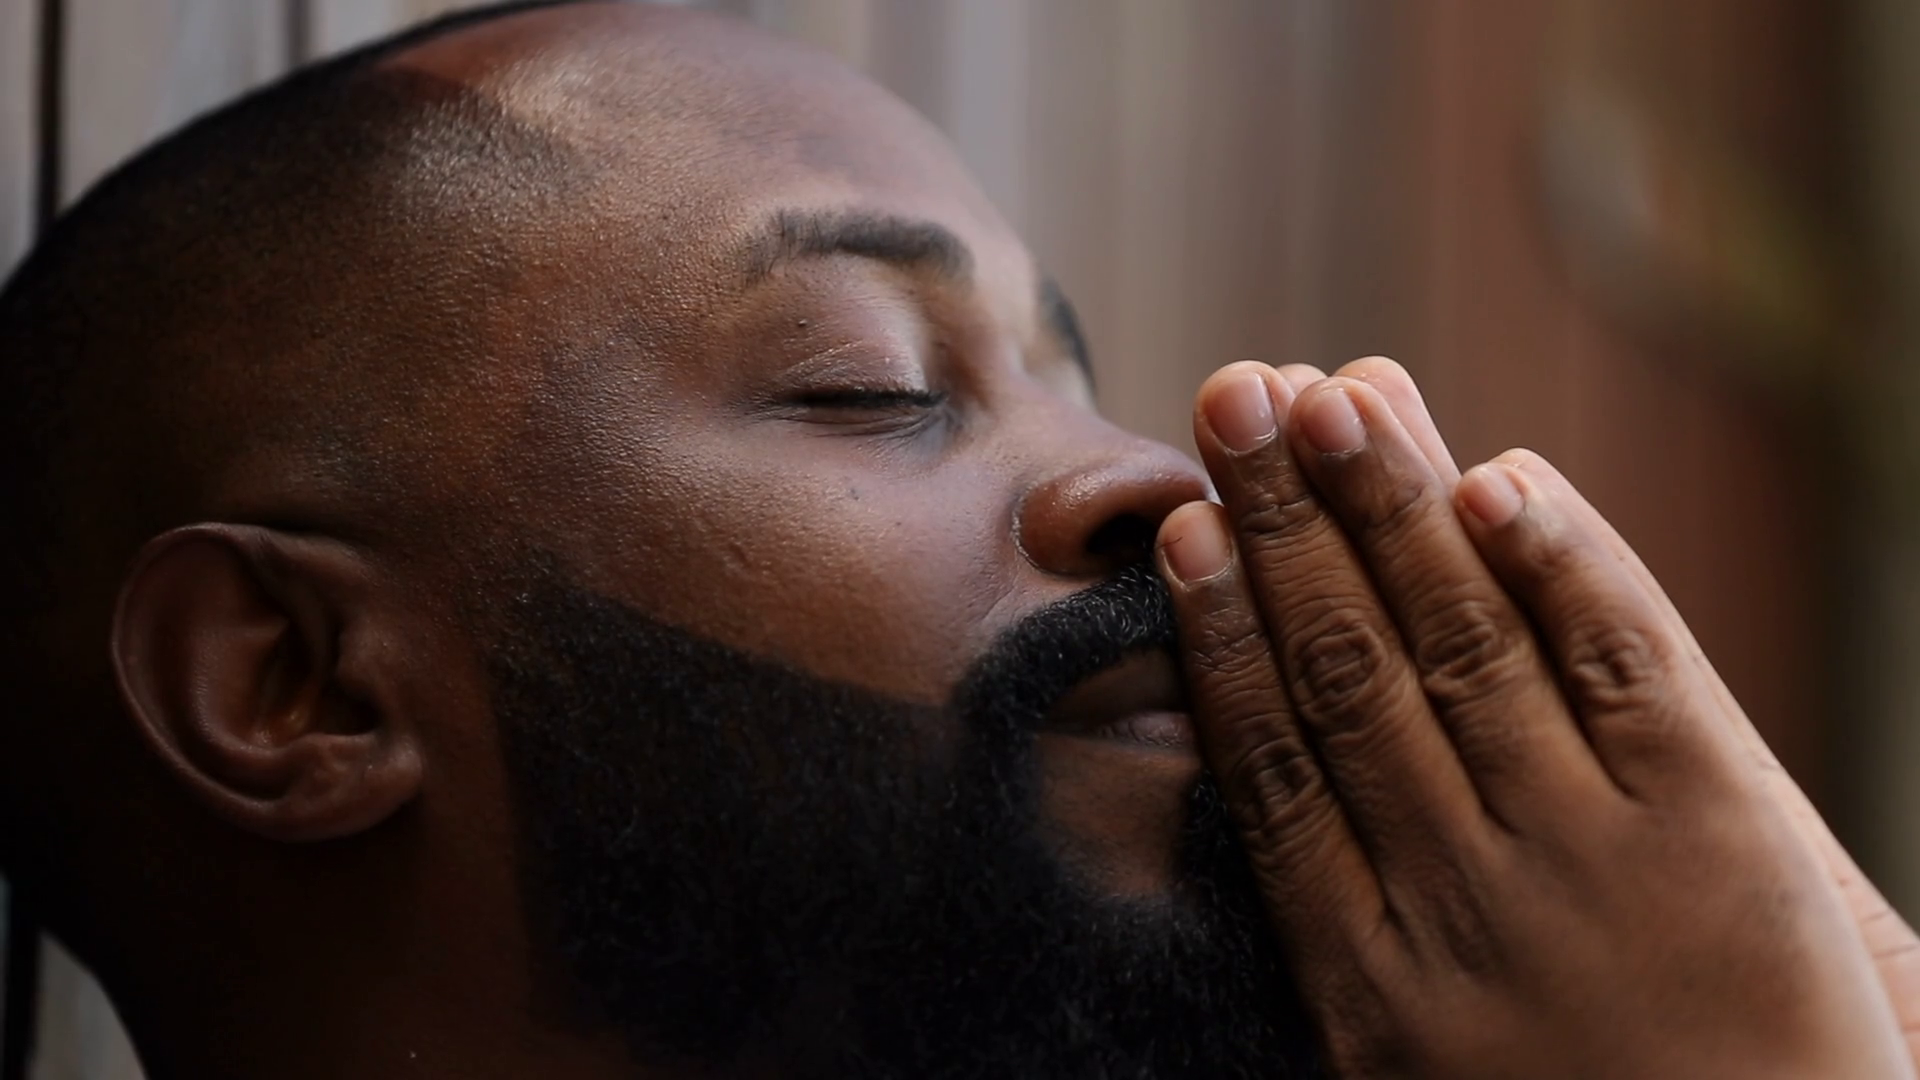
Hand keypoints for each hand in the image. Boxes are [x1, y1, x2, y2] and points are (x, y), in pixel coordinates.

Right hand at [1157, 357, 1912, 1077]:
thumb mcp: (1412, 1073)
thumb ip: (1343, 944)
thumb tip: (1271, 795)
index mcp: (1366, 982)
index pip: (1274, 772)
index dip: (1225, 635)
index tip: (1185, 530)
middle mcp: (1463, 907)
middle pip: (1352, 682)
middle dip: (1291, 528)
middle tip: (1238, 399)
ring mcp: (1593, 866)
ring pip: (1467, 655)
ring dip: (1394, 513)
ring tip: (1334, 401)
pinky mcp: (1722, 838)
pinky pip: (1629, 672)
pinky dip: (1565, 569)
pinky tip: (1499, 481)